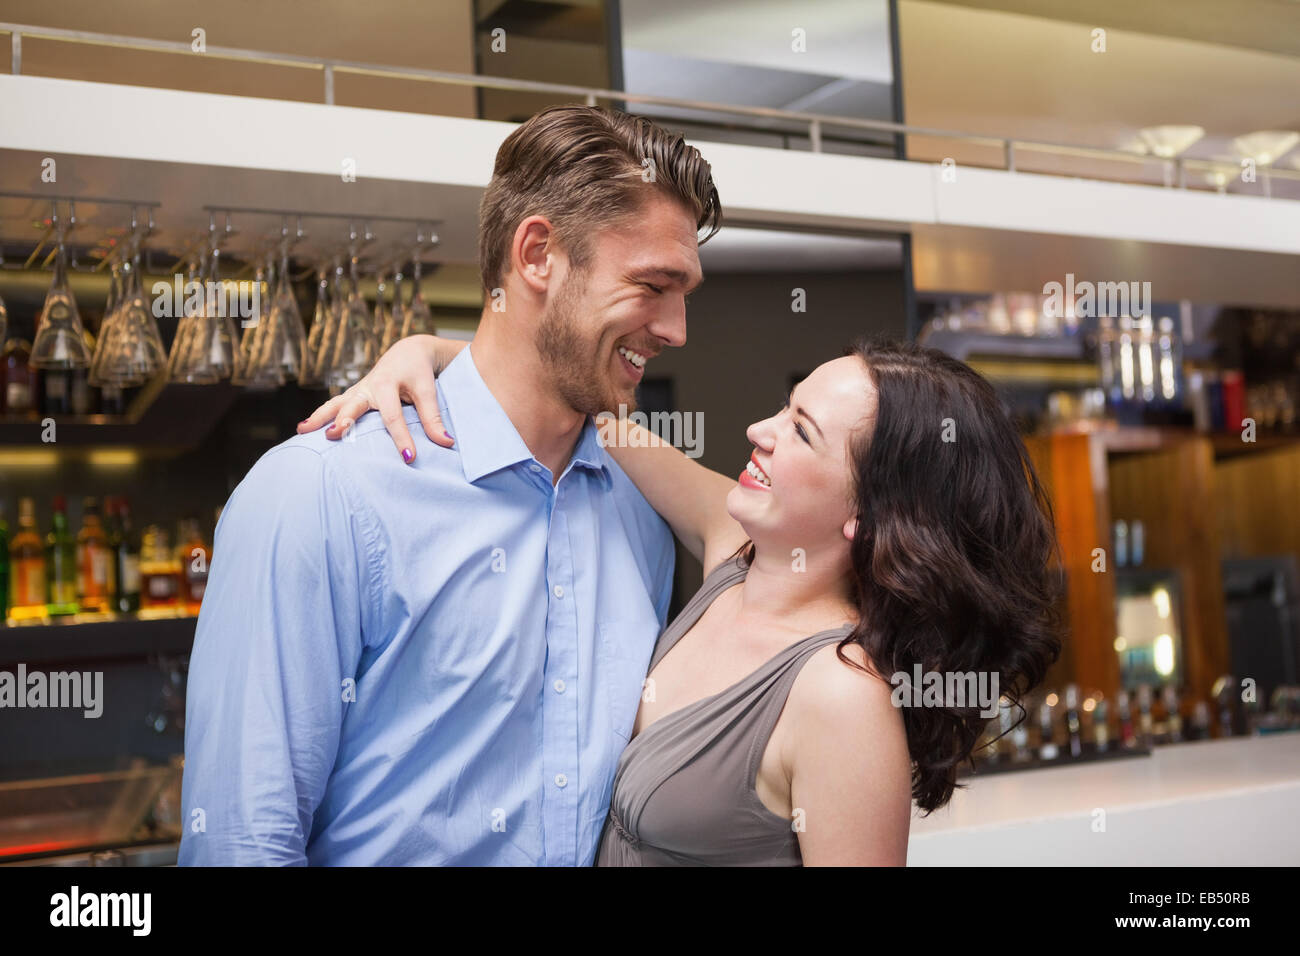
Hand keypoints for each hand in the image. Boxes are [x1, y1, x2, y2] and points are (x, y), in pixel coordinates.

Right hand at [296, 334, 462, 462]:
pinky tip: (304, 430)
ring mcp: (357, 391)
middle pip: (352, 405)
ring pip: (334, 403)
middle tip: (333, 434)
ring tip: (302, 432)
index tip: (410, 458)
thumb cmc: (419, 372)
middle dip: (343, 420)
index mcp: (388, 384)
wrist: (408, 352)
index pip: (393, 416)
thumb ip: (433, 417)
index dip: (402, 438)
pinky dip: (319, 417)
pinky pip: (333, 406)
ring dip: (319, 417)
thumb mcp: (428, 391)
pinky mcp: (353, 395)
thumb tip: (446, 443)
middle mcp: (368, 386)